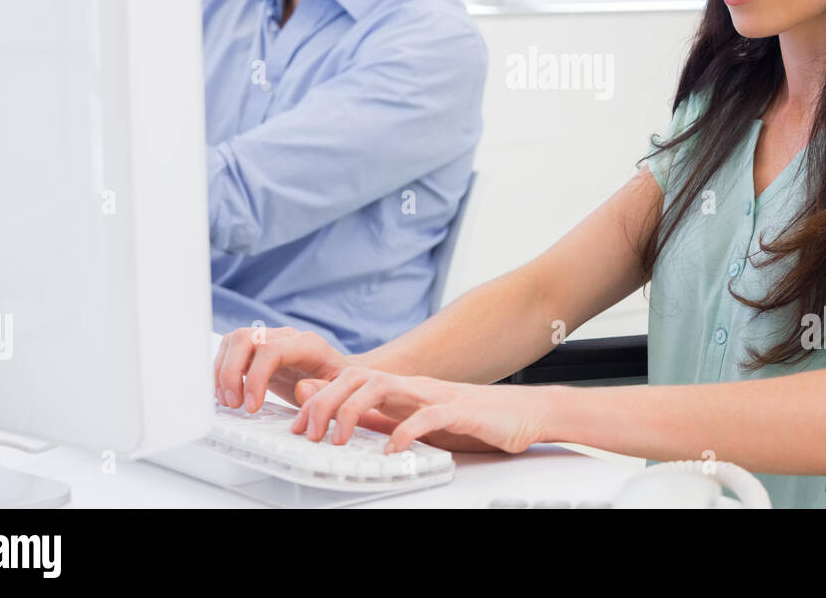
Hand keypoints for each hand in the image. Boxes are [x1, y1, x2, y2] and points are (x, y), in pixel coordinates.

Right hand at [213, 325, 350, 411]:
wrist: (338, 375)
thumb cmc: (339, 383)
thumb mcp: (342, 391)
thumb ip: (324, 391)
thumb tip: (301, 388)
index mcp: (307, 344)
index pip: (270, 350)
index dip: (255, 378)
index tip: (252, 407)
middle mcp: (285, 337)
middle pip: (246, 338)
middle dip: (231, 372)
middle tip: (234, 404)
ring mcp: (269, 340)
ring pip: (234, 341)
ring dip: (223, 372)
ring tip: (229, 402)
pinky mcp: (257, 351)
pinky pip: (230, 351)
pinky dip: (221, 372)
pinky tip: (227, 394)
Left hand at [291, 367, 558, 454]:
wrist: (528, 412)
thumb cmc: (478, 420)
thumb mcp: (418, 422)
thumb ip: (384, 420)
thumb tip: (345, 420)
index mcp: (404, 388)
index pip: (350, 380)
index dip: (318, 397)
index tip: (296, 421)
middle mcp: (415, 386)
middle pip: (358, 377)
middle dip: (324, 401)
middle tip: (306, 431)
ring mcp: (437, 395)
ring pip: (382, 386)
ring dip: (352, 411)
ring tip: (336, 438)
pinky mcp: (461, 411)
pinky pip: (427, 416)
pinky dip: (404, 431)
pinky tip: (391, 448)